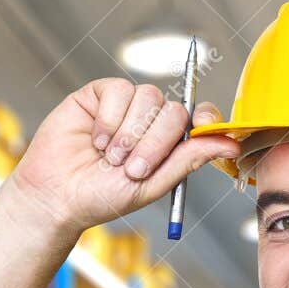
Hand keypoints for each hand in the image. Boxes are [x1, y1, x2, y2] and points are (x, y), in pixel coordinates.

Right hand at [6, 81, 240, 234]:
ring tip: (109, 158)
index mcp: (167, 143)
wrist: (57, 197)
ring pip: (147, 97)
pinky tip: (96, 140)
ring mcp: (126, 105)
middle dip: (155, 143)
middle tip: (131, 169)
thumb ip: (188, 160)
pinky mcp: (99, 94)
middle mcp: (149, 120)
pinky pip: (118, 90)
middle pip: (174, 110)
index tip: (204, 129)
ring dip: (129, 133)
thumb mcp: (152, 185)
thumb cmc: (101, 197)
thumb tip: (231, 144)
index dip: (205, 119)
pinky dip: (110, 119)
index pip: (198, 117)